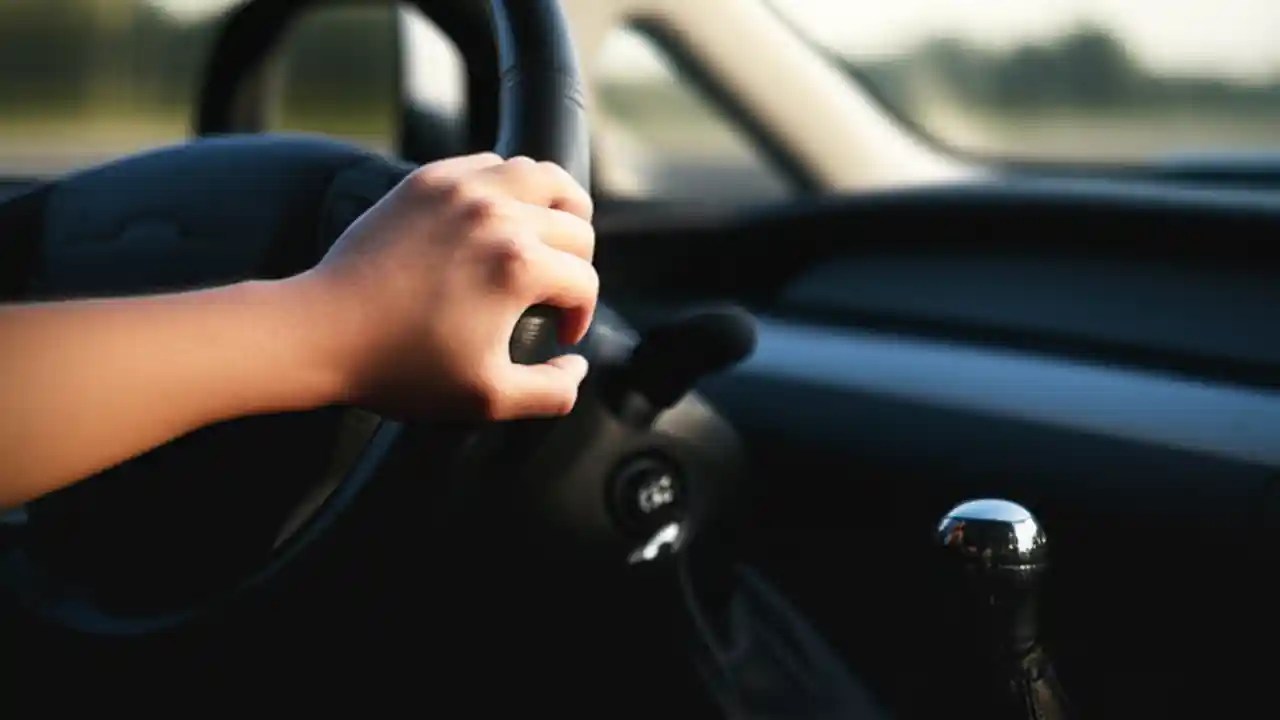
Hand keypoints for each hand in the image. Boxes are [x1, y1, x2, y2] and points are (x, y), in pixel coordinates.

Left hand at [292, 152, 597, 420]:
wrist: (323, 332)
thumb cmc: (402, 368)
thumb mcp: (488, 398)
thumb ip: (552, 391)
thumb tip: (576, 364)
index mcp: (519, 265)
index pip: (584, 281)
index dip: (580, 316)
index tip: (558, 336)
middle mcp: (498, 214)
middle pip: (576, 225)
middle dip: (576, 266)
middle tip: (553, 294)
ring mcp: (462, 189)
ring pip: (545, 176)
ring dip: (559, 209)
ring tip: (547, 240)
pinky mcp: (429, 179)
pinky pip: (493, 163)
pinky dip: (509, 187)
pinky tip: (498, 220)